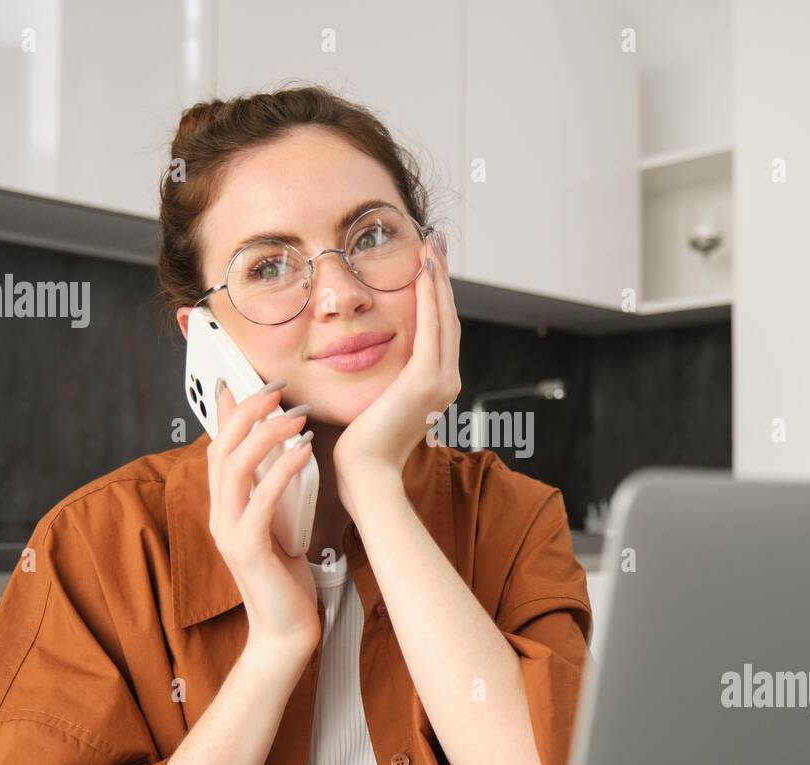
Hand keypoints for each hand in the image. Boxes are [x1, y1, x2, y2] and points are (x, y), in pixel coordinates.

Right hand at [206, 381, 319, 662]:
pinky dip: (282, 470)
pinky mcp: (247, 548)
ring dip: (266, 434)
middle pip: (221, 447)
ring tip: (296, 415)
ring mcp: (229, 531)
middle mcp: (220, 514)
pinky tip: (305, 451)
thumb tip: (282, 451)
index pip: (219, 447)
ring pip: (235, 467)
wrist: (286, 632)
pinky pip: (260, 500)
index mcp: (225, 507)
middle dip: (247, 411)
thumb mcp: (282, 523)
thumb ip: (276, 489)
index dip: (232, 411)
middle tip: (277, 387)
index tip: (256, 382)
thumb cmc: (288, 578)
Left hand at [332, 231, 459, 508]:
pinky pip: (431, 327)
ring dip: (438, 280)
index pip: (439, 333)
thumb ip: (382, 384)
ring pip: (444, 317)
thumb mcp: (376, 405)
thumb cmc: (361, 447)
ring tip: (432, 249)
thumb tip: (368, 366)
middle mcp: (446, 381)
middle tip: (436, 246)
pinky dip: (429, 297)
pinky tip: (422, 272)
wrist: (366, 473)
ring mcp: (440, 380)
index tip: (428, 267)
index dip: (436, 297)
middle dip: (442, 280)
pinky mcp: (426, 378)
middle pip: (448, 319)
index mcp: (435, 388)